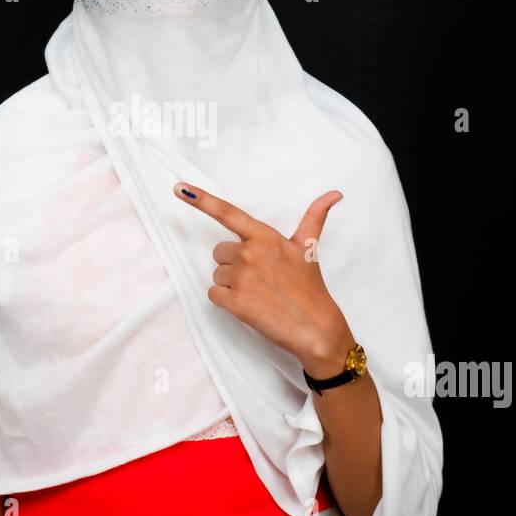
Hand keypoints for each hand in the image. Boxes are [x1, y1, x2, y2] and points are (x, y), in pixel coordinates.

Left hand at [172, 181, 353, 372]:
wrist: (316, 327)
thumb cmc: (311, 287)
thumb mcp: (309, 248)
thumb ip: (314, 217)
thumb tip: (335, 193)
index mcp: (266, 237)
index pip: (228, 213)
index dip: (201, 199)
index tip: (179, 188)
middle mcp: (251, 253)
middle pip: (219, 252)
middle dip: (233, 265)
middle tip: (259, 279)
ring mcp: (243, 278)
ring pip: (217, 275)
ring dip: (231, 286)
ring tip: (258, 294)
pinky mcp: (236, 302)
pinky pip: (214, 295)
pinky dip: (227, 302)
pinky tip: (249, 306)